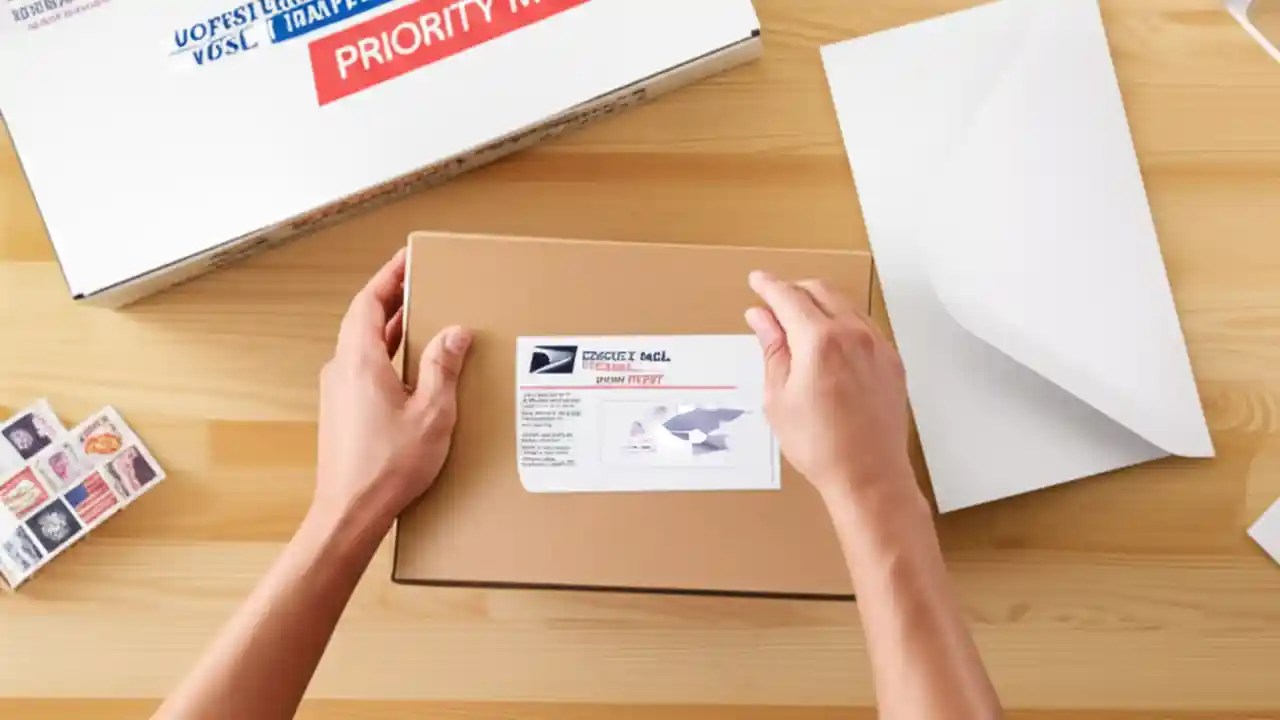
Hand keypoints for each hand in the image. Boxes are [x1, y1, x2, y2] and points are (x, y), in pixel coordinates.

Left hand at [314, 249, 472, 530]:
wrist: (350, 512)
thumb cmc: (387, 467)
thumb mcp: (432, 412)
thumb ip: (443, 367)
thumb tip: (454, 333)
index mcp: (359, 361)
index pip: (369, 300)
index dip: (389, 276)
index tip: (408, 259)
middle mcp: (341, 370)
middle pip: (364, 319)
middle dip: (393, 298)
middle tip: (421, 283)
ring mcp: (337, 391)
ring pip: (362, 345)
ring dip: (391, 328)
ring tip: (423, 320)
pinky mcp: (341, 411)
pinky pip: (363, 368)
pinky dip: (386, 355)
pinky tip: (412, 369)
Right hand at [745, 271, 913, 502]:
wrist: (869, 477)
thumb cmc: (821, 446)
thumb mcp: (779, 397)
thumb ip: (773, 349)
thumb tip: (762, 318)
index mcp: (820, 341)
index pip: (789, 297)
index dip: (769, 286)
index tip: (757, 281)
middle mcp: (854, 335)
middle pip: (820, 291)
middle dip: (794, 290)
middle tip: (774, 303)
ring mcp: (878, 347)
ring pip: (845, 305)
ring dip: (820, 304)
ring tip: (799, 325)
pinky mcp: (892, 362)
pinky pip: (864, 326)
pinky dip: (842, 322)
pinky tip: (829, 342)